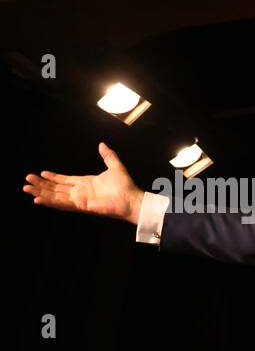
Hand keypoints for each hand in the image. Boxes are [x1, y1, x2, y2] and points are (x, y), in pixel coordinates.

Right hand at [23, 142, 143, 223]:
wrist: (133, 200)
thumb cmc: (125, 186)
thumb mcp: (115, 167)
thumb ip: (108, 156)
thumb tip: (102, 144)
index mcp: (86, 183)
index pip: (65, 180)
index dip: (53, 178)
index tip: (42, 173)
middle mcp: (80, 192)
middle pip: (56, 188)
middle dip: (41, 184)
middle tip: (27, 179)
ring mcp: (79, 199)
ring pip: (55, 196)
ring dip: (40, 192)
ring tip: (26, 188)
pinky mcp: (81, 206)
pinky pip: (62, 204)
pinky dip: (49, 201)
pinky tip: (38, 199)